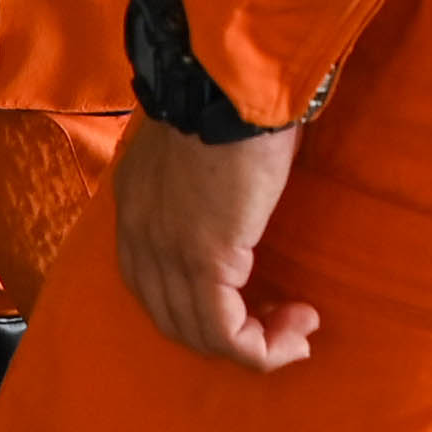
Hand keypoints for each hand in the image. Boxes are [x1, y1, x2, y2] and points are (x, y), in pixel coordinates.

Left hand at [113, 116, 317, 369]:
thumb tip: (232, 204)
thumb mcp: (197, 152)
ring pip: (202, 335)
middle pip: (174, 319)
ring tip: (298, 327)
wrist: (225, 85)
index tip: (253, 302)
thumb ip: (198, 185)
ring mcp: (166, 252)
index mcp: (133, 210)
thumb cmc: (226, 105)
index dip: (202, 308)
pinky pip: (228, 334)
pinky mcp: (203, 260)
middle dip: (230, 334)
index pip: (152, 287)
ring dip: (258, 343)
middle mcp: (137, 236)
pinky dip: (265, 346)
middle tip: (283, 322)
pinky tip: (298, 327)